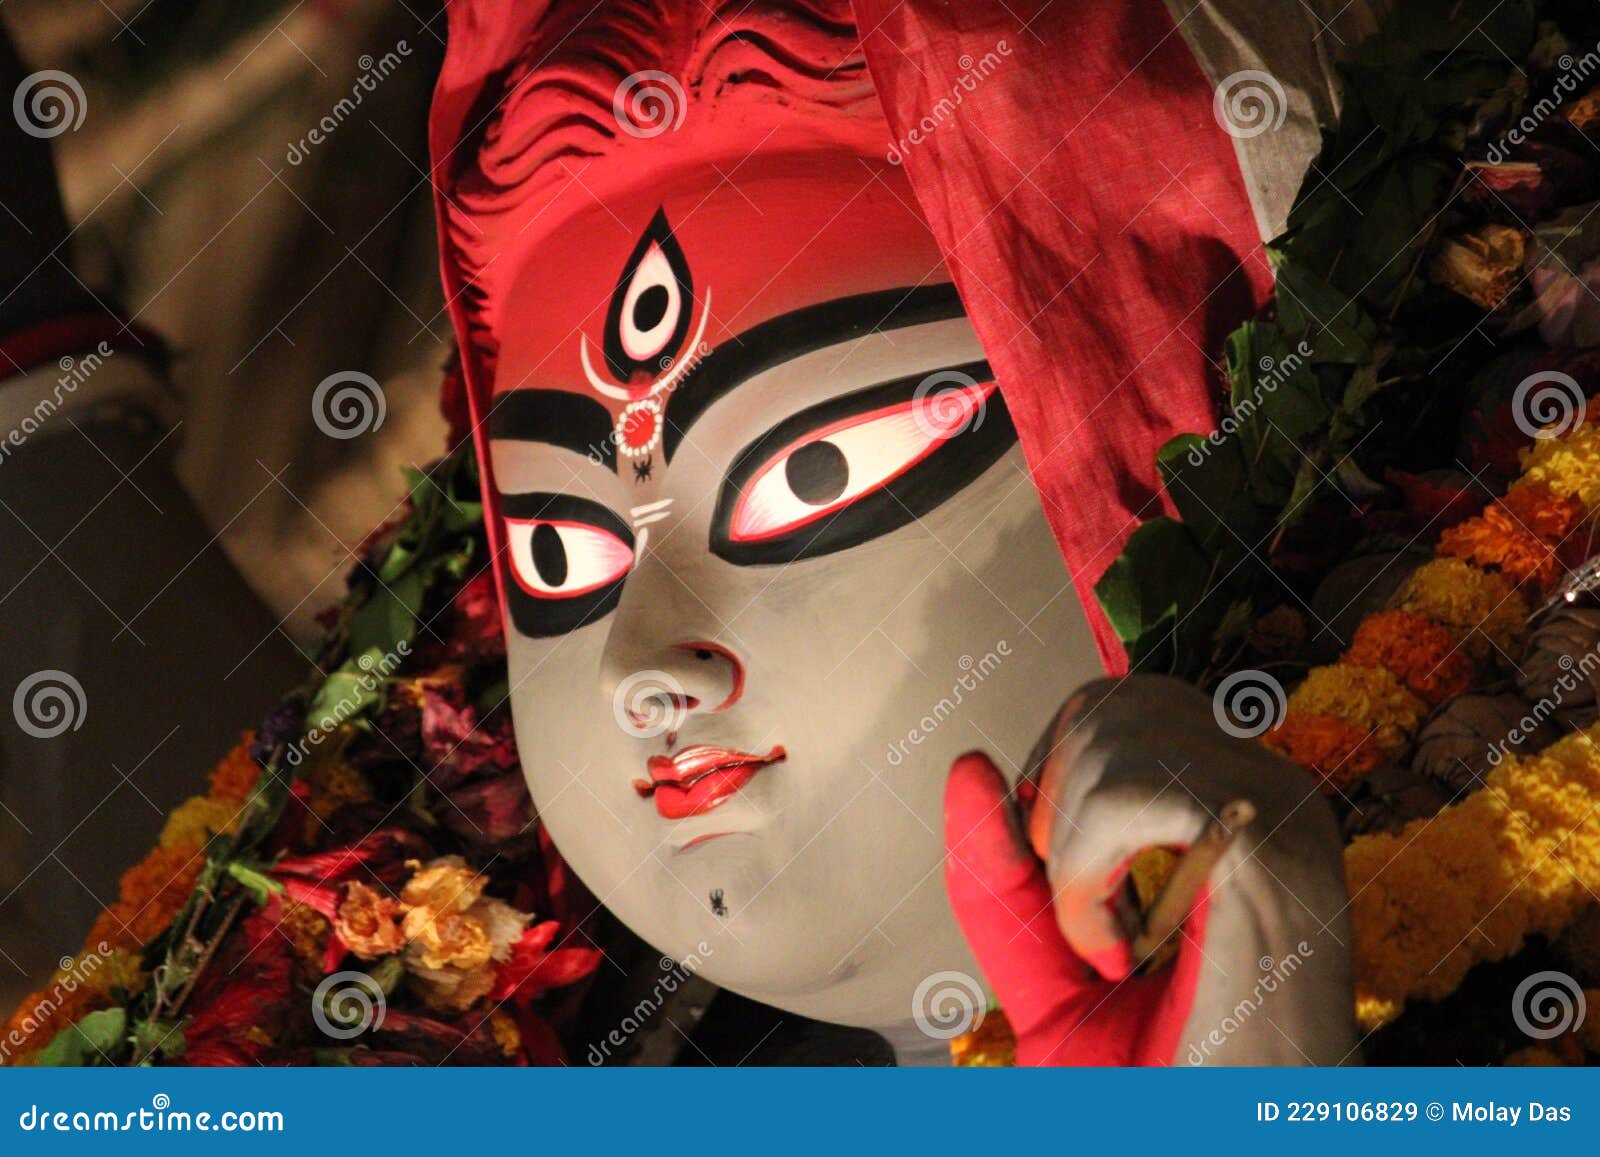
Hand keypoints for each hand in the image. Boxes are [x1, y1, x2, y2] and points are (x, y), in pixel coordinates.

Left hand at [944, 675, 1353, 1065]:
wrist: (1243, 1140)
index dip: (1055, 781)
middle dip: (1053, 804)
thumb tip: (965, 763)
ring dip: (1068, 856)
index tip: (1066, 889)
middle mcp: (1267, 790)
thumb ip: (1004, 882)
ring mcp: (1275, 809)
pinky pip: (1121, 799)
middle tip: (1087, 916)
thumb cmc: (1172, 1082)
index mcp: (1235, 805)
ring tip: (1114, 949)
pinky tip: (1120, 951)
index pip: (1118, 709)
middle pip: (1106, 704)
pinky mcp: (1267, 843)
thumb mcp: (1053, 980)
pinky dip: (1084, 881)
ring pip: (1108, 736)